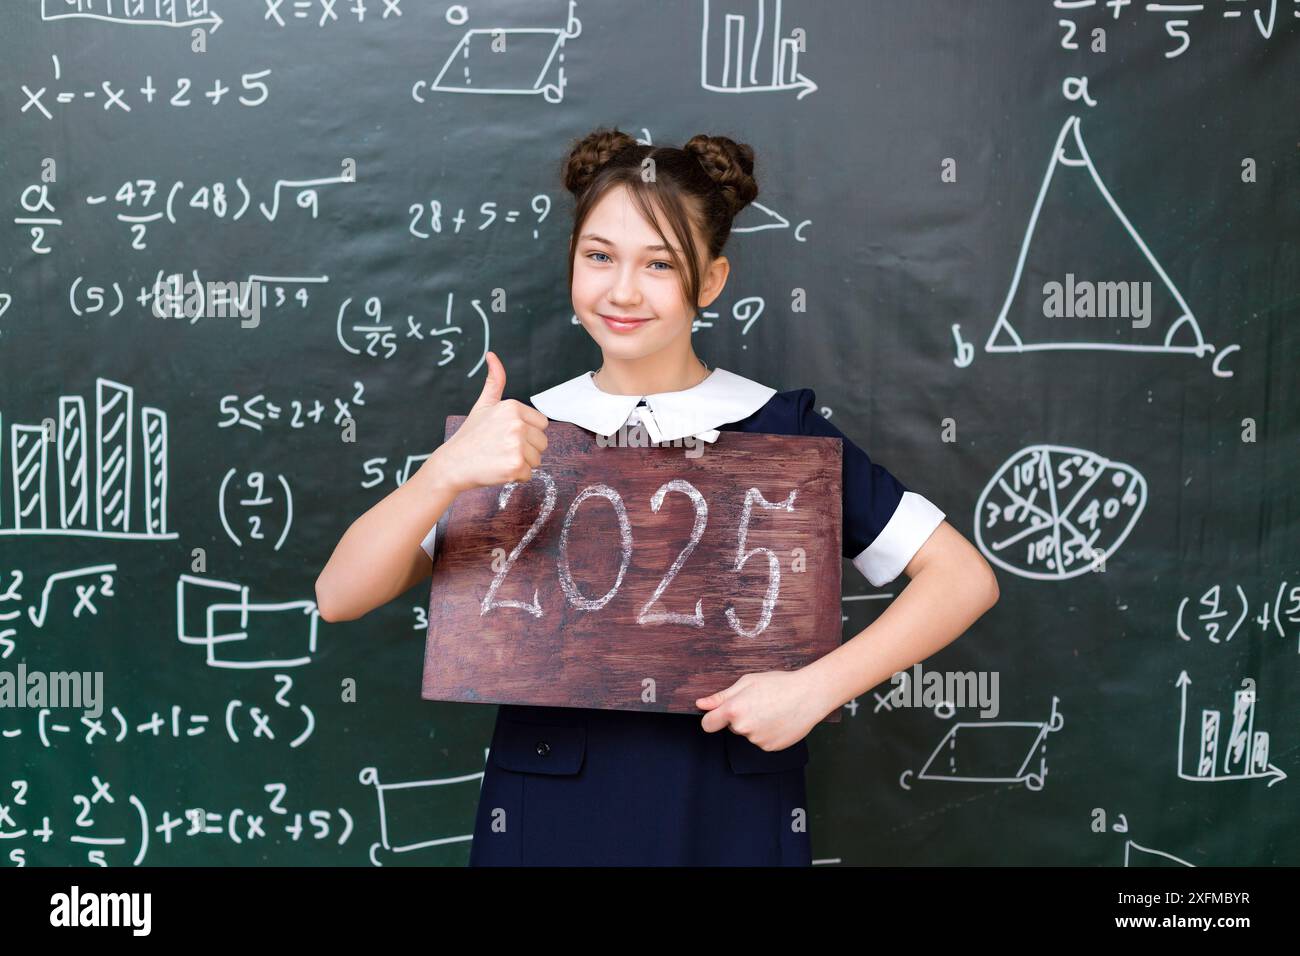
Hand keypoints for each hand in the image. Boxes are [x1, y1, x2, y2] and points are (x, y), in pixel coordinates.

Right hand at [430, 351, 549, 494]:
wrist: (452, 464)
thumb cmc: (470, 436)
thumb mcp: (483, 405)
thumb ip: (494, 381)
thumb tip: (492, 355)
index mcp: (512, 407)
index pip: (542, 424)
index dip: (527, 433)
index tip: (505, 436)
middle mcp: (517, 424)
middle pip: (542, 443)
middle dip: (526, 449)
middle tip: (501, 449)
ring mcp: (516, 446)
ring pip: (537, 459)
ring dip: (521, 463)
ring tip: (499, 458)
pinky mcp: (515, 466)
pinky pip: (529, 474)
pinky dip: (515, 477)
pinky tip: (498, 469)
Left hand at [696, 669, 824, 750]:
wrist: (809, 695)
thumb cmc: (779, 684)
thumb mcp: (748, 682)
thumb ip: (721, 696)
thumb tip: (701, 704)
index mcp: (734, 710)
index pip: (708, 724)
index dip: (712, 719)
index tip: (718, 715)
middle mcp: (744, 728)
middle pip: (732, 727)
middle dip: (740, 718)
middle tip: (759, 703)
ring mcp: (758, 740)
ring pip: (748, 734)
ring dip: (755, 725)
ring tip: (773, 710)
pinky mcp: (771, 748)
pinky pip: (762, 741)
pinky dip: (768, 733)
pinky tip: (779, 720)